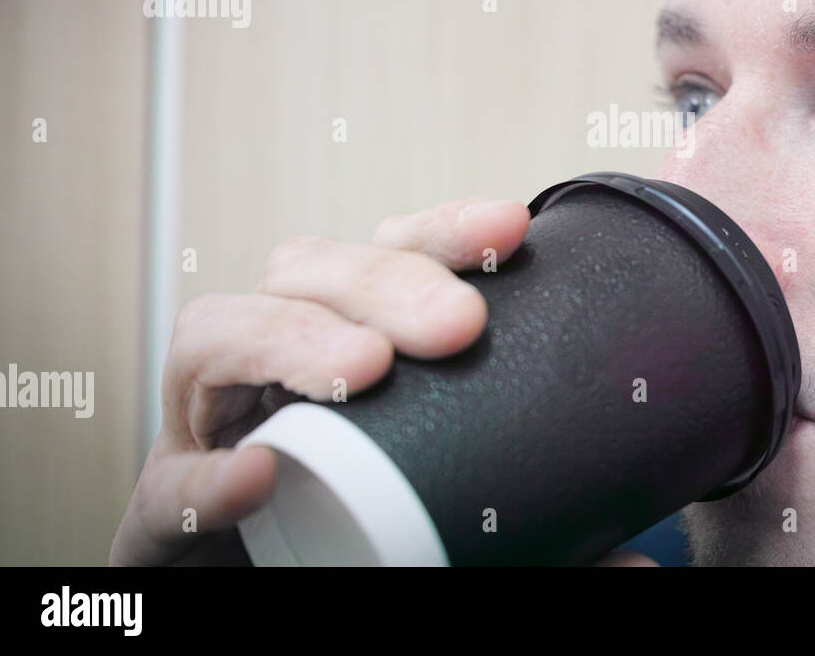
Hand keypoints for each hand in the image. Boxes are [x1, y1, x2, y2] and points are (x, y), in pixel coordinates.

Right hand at [109, 197, 529, 565]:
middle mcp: (273, 364)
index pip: (387, 257)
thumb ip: (547, 540)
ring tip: (362, 367)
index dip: (442, 230)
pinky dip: (205, 474)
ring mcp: (208, 425)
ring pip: (214, 333)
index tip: (513, 225)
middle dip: (381, 279)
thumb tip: (648, 572)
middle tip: (456, 323)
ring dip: (288, 336)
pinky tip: (258, 471)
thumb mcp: (463, 524)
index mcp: (346, 341)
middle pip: (305, 270)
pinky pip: (165, 481)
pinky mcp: (165, 506)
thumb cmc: (362, 538)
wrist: (272, 588)